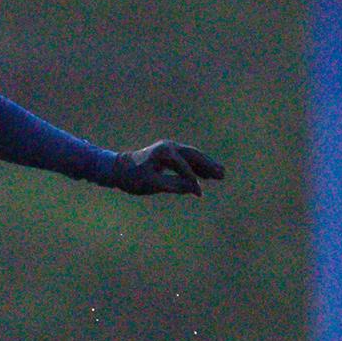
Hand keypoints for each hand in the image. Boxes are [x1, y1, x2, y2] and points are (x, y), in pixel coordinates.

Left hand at [110, 142, 225, 196]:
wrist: (118, 168)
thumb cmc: (133, 178)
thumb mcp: (152, 184)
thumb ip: (172, 185)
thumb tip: (193, 188)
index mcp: (165, 152)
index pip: (184, 167)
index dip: (193, 181)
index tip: (199, 194)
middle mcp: (169, 147)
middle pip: (194, 156)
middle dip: (209, 166)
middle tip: (223, 174)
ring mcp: (170, 148)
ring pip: (193, 156)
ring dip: (206, 165)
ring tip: (221, 174)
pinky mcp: (169, 153)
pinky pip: (187, 159)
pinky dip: (197, 166)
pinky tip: (206, 175)